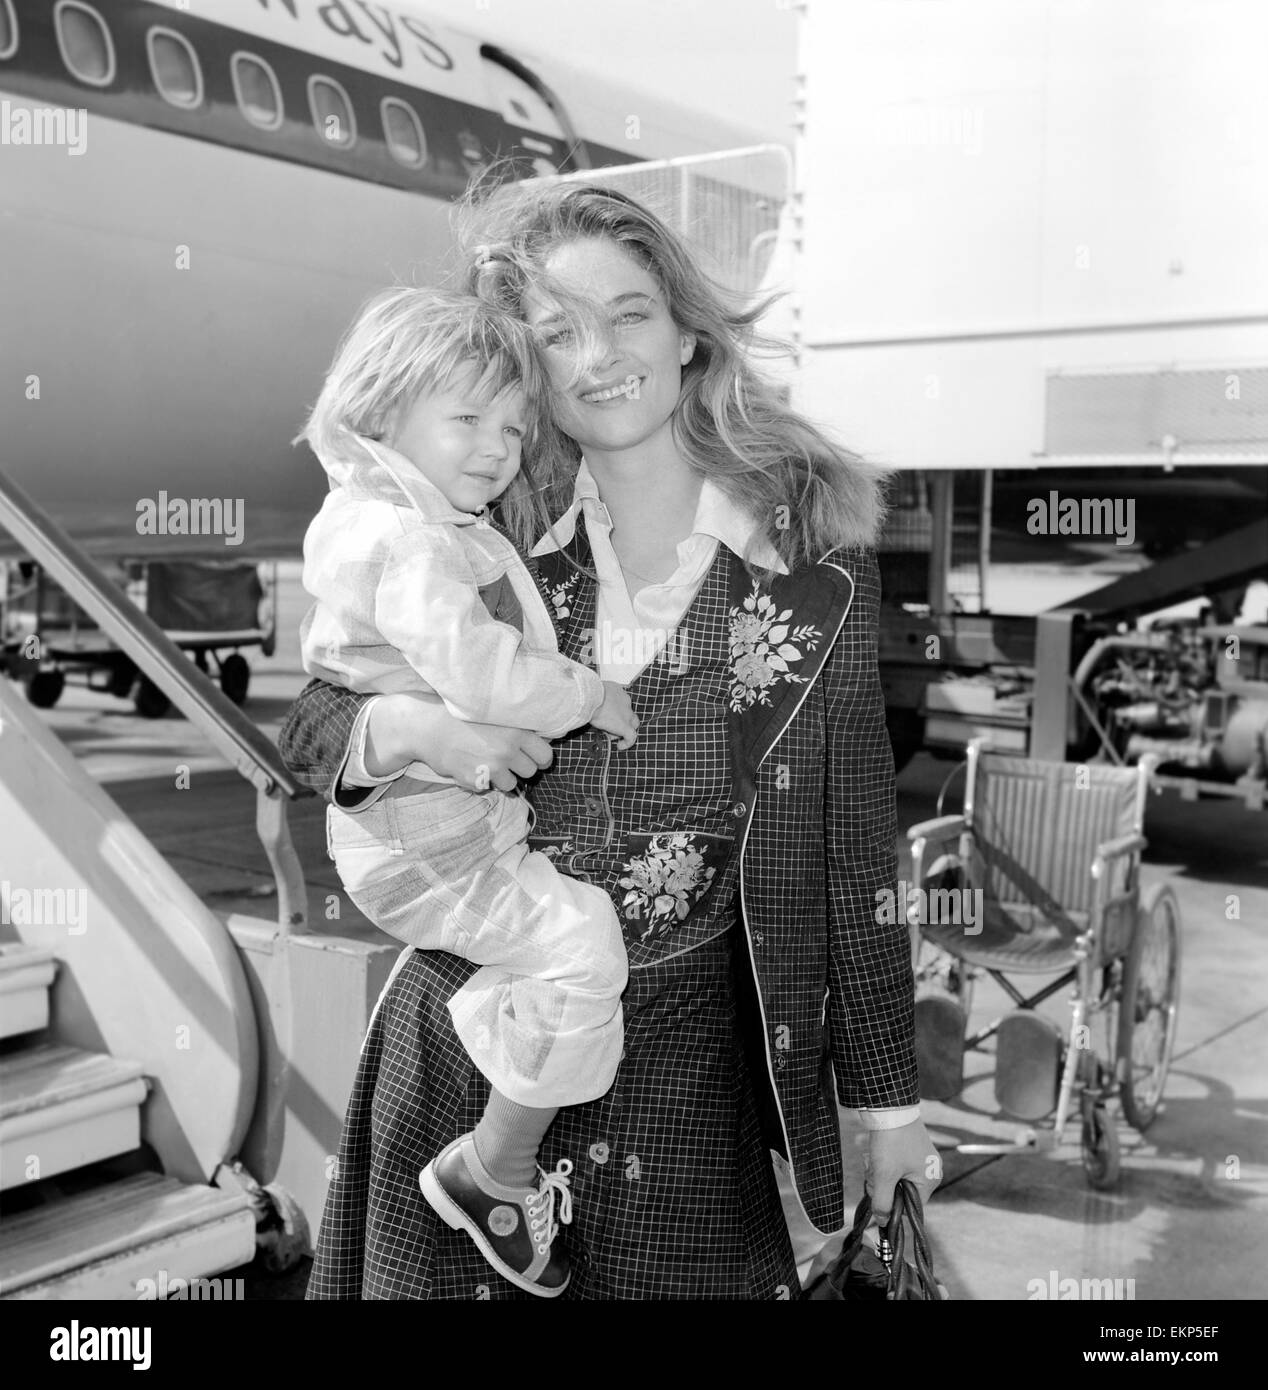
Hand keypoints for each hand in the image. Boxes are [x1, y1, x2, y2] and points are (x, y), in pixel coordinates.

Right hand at [365, 691, 552, 791]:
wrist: (426, 726)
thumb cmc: (460, 716)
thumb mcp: (494, 713)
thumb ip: (517, 727)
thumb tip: (540, 739)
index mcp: (516, 731)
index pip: (545, 756)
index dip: (540, 757)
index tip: (532, 756)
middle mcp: (507, 751)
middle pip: (531, 772)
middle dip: (520, 767)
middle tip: (507, 757)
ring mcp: (491, 768)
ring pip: (511, 784)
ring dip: (502, 776)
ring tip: (487, 761)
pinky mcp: (475, 781)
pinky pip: (487, 787)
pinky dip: (481, 780)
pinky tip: (470, 765)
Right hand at [590, 680, 638, 748]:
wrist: (588, 697)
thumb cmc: (585, 693)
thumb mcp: (590, 692)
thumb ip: (592, 698)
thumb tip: (584, 704)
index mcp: (616, 690)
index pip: (620, 701)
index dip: (614, 710)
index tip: (604, 715)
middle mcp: (625, 700)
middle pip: (628, 712)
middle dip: (621, 720)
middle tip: (607, 725)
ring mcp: (627, 714)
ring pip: (632, 724)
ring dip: (622, 730)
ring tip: (610, 735)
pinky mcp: (625, 726)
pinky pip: (631, 737)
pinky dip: (627, 743)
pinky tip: (620, 746)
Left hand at [865, 1118, 939, 1226]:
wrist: (889, 1107)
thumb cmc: (891, 1142)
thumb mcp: (884, 1175)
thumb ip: (883, 1202)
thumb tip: (882, 1222)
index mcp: (931, 1180)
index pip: (911, 1206)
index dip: (891, 1203)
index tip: (877, 1192)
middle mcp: (930, 1170)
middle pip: (901, 1192)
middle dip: (883, 1185)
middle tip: (873, 1172)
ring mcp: (920, 1159)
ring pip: (895, 1179)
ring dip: (879, 1173)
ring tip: (873, 1160)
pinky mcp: (910, 1149)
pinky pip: (895, 1166)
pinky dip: (882, 1163)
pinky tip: (874, 1154)